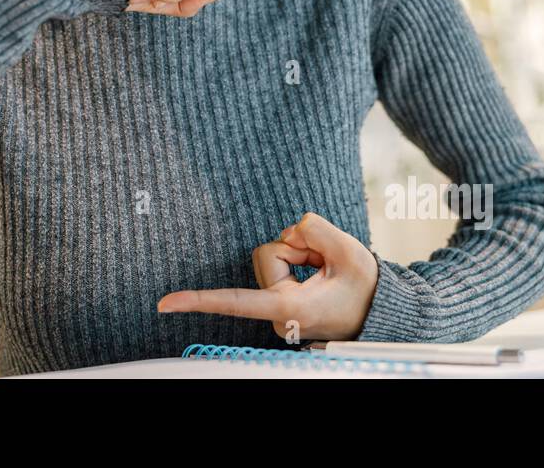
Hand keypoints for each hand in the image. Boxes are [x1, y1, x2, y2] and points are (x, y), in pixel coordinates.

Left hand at [156, 212, 379, 341]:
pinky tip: (317, 272)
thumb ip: (315, 229)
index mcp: (289, 307)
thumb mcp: (349, 251)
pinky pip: (279, 261)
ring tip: (324, 272)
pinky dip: (298, 259)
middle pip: (266, 253)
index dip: (199, 300)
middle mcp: (277, 313)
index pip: (237, 302)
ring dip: (299, 255)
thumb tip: (289, 230)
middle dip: (296, 248)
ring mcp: (277, 308)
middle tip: (326, 266)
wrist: (379, 311)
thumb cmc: (365, 288)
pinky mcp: (278, 299)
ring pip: (272, 255)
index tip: (164, 304)